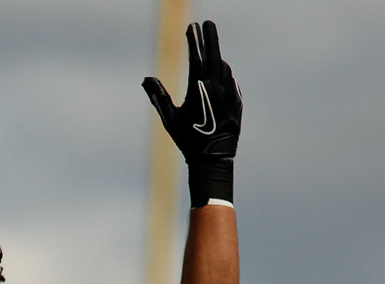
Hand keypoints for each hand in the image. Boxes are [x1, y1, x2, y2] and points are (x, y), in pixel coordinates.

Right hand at [143, 21, 240, 205]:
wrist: (214, 159)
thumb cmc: (188, 140)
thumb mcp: (169, 119)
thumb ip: (158, 96)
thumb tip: (146, 78)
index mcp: (198, 89)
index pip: (196, 57)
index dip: (193, 40)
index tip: (190, 27)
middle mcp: (216, 87)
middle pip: (214, 54)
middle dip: (210, 36)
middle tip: (206, 22)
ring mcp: (229, 93)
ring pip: (223, 67)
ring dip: (215, 56)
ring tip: (210, 48)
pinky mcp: (237, 100)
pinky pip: (230, 80)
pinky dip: (223, 72)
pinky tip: (219, 70)